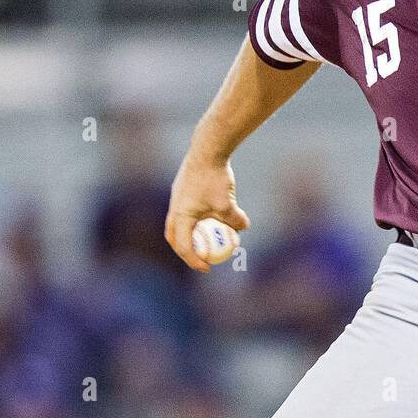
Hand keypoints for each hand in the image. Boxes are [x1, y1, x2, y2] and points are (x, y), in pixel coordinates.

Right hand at [165, 154, 249, 271]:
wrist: (207, 149)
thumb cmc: (215, 178)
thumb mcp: (227, 203)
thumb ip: (234, 220)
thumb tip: (243, 229)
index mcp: (180, 216)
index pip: (184, 247)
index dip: (194, 260)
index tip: (207, 268)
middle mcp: (175, 208)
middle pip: (175, 237)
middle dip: (186, 251)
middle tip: (202, 258)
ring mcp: (177, 197)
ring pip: (180, 222)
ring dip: (191, 233)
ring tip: (210, 237)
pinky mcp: (183, 188)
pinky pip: (186, 210)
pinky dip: (196, 218)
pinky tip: (213, 214)